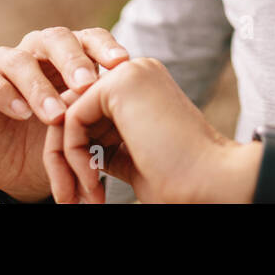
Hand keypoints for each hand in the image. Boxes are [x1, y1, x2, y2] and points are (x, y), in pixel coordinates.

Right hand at [0, 27, 129, 200]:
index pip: (90, 38)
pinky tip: (22, 113)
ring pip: (20, 60)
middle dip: (73, 61)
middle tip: (87, 85)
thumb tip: (139, 89)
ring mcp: (5, 64)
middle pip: (55, 39)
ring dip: (39, 87)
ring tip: (56, 115)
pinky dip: (5, 94)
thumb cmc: (63, 140)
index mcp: (70, 53)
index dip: (105, 47)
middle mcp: (37, 50)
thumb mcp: (89, 124)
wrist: (24, 171)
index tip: (123, 64)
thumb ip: (104, 103)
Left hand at [42, 57, 261, 203]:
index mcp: (144, 88)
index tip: (87, 197)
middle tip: (71, 201)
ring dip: (65, 162)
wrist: (209, 180)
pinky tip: (92, 181)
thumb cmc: (180, 180)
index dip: (80, 158)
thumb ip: (107, 147)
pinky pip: (71, 118)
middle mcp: (136, 73)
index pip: (91, 115)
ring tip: (84, 197)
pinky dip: (72, 156)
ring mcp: (129, 73)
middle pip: (74, 111)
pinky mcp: (119, 82)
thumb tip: (77, 150)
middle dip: (65, 160)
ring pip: (67, 115)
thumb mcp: (132, 161)